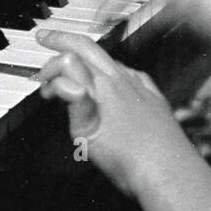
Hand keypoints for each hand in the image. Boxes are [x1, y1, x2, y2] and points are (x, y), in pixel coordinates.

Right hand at [34, 28, 197, 196]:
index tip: (40, 82)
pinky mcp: (153, 96)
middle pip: (89, 48)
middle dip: (63, 40)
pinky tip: (111, 81)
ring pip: (108, 60)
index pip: (69, 58)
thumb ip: (74, 101)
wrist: (169, 172)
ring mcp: (140, 85)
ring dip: (86, 59)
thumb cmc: (130, 160)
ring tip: (72, 70)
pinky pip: (129, 73)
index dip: (49, 68)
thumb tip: (61, 79)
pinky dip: (111, 70)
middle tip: (45, 38)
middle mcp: (123, 79)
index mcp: (104, 86)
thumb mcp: (88, 134)